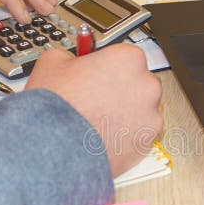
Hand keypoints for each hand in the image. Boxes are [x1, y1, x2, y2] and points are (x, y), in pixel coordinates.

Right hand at [25, 44, 162, 176]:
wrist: (54, 147)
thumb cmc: (56, 107)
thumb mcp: (52, 62)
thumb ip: (71, 56)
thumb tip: (71, 60)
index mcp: (128, 59)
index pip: (126, 57)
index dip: (108, 67)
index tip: (98, 74)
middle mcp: (147, 86)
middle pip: (137, 83)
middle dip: (120, 91)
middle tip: (96, 99)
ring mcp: (151, 116)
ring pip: (140, 111)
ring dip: (124, 114)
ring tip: (97, 122)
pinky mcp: (147, 143)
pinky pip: (138, 135)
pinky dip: (125, 137)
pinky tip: (103, 137)